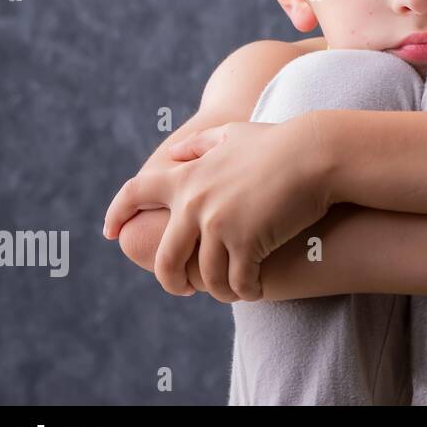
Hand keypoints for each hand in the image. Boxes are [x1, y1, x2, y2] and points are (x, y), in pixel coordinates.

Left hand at [102, 114, 329, 301]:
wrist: (316, 154)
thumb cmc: (280, 142)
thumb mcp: (234, 134)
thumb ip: (201, 144)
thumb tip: (176, 154)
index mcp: (188, 176)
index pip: (135, 193)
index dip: (117, 213)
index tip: (110, 232)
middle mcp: (195, 203)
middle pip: (166, 257)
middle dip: (171, 279)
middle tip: (182, 288)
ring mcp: (219, 225)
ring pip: (206, 275)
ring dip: (216, 290)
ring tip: (230, 293)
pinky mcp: (247, 242)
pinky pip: (237, 280)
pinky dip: (244, 291)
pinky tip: (252, 291)